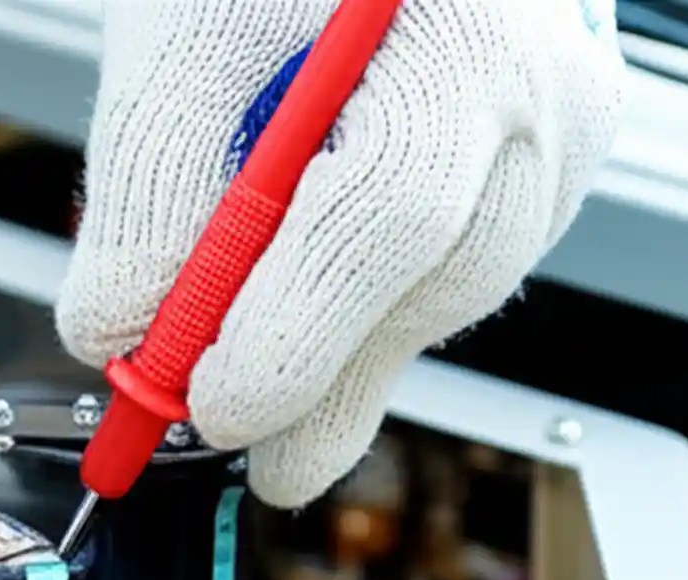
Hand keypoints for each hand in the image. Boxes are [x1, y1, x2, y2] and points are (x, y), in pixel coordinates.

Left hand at [58, 0, 625, 507]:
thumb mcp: (185, 26)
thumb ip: (155, 176)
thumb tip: (125, 327)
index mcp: (459, 29)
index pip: (391, 213)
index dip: (294, 329)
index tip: (210, 405)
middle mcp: (542, 85)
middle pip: (444, 277)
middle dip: (324, 376)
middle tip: (227, 430)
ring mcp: (562, 126)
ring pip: (453, 286)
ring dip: (345, 346)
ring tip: (252, 386)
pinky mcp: (545, 155)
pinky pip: (459, 258)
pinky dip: (374, 298)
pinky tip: (311, 308)